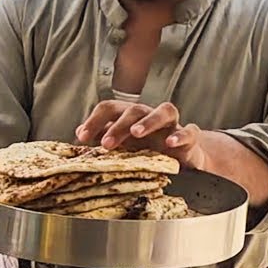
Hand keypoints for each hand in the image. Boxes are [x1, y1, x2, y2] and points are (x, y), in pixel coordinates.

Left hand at [75, 100, 206, 168]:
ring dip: (148, 121)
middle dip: (118, 126)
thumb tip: (77, 134)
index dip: (94, 121)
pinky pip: (190, 131)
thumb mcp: (123, 145)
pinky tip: (170, 143)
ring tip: (136, 133)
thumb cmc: (147, 148)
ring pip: (164, 111)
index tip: (82, 138)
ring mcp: (172, 125)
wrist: (183, 157)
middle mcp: (149, 116)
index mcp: (129, 116)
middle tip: (107, 144)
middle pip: (134, 110)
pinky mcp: (191, 138)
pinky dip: (180, 135)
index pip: (109, 109)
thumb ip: (102, 137)